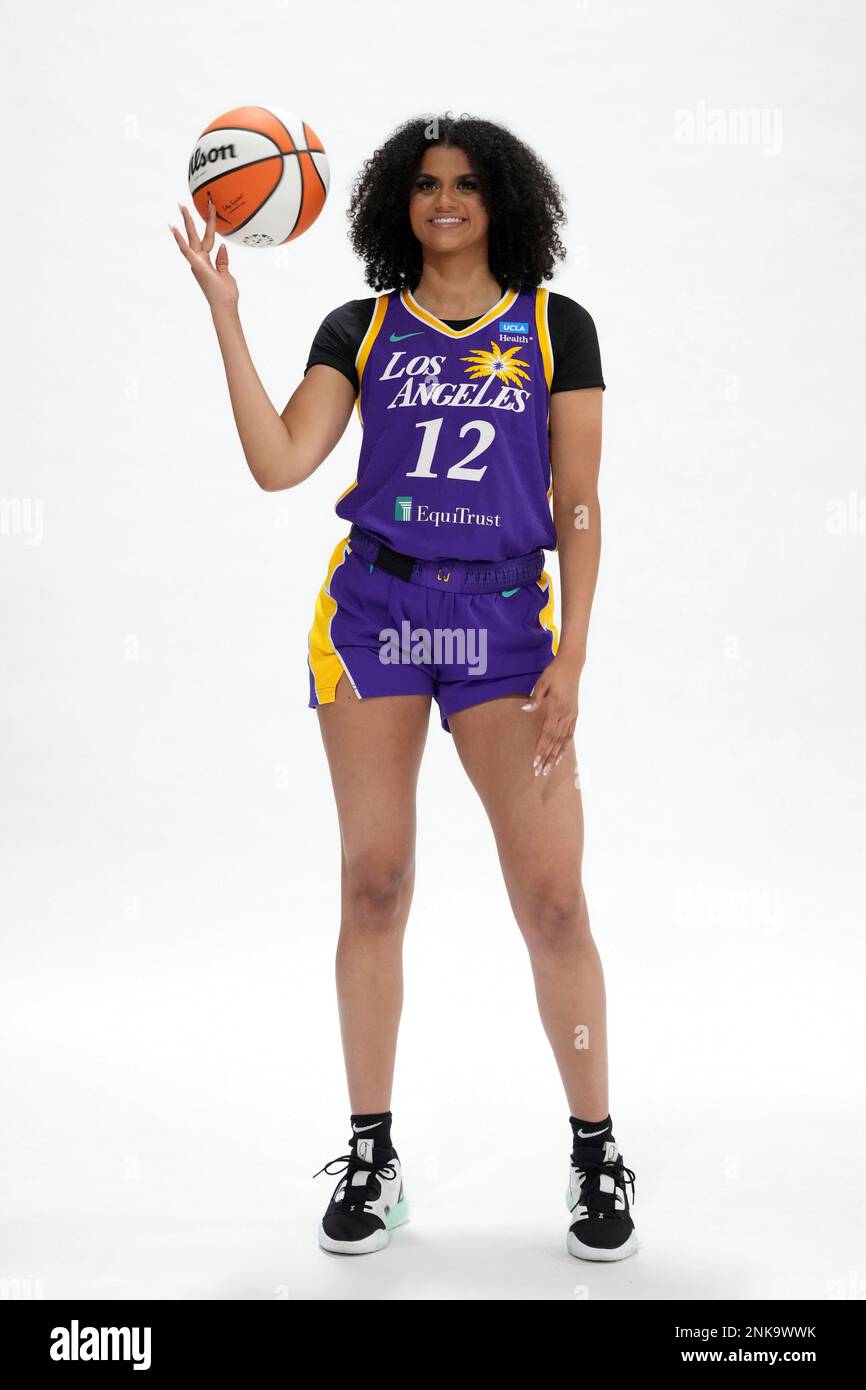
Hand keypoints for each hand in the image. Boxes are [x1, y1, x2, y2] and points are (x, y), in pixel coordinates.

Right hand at [169, 199, 238, 313]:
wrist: (224, 307)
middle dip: (190, 219)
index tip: (210, 211)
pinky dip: (180, 239)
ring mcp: (197, 263)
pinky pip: (187, 250)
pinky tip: (174, 228)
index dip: (209, 224)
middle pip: (195, 235)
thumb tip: (222, 246)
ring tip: (182, 207)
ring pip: (191, 238)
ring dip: (186, 222)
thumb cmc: (225, 294)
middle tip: (183, 204)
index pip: (208, 238)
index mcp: (205, 261)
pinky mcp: (197, 266)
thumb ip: (222, 260)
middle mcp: (199, 260)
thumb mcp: (226, 273)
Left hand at [522, 651, 582, 776]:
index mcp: (556, 708)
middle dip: (547, 757)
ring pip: (563, 740)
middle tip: (540, 772)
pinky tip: (562, 754)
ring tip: (550, 768)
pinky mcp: (574, 714)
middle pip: (554, 741)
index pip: (547, 734)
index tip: (535, 761)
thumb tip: (526, 709)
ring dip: (556, 755)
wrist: (571, 665)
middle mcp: (565, 715)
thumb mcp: (542, 682)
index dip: (541, 749)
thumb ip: (535, 698)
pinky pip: (570, 733)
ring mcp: (571, 715)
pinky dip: (565, 745)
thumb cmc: (554, 673)